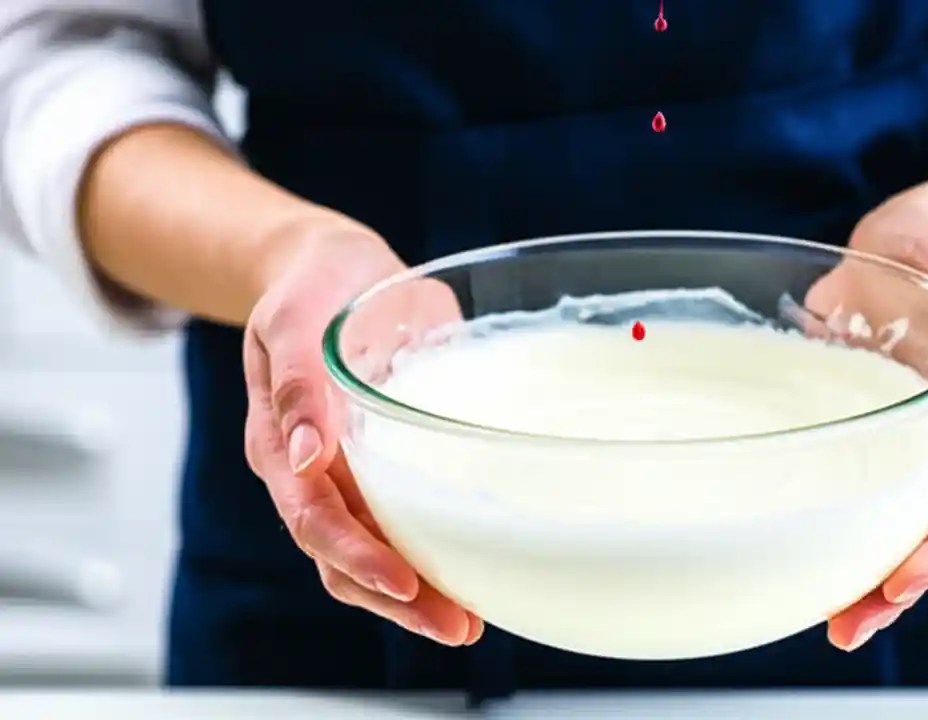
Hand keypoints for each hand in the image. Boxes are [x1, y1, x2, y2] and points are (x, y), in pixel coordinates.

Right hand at [242, 222, 481, 645]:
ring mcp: (353, 473)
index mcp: (283, 445)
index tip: (402, 581)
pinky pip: (408, 521)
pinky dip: (436, 553)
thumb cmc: (312, 288)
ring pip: (376, 553)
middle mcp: (316, 472)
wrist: (336, 270)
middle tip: (456, 625)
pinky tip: (476, 573)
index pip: (314, 520)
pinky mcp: (390, 463)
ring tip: (468, 620)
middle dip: (397, 600)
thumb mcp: (294, 319)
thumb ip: (296, 384)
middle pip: (345, 558)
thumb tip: (303, 459)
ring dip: (418, 594)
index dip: (356, 557)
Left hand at [820, 181, 927, 650]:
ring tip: (834, 621)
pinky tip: (804, 558)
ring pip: (894, 525)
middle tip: (853, 626)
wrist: (904, 235)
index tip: (906, 580)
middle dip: (900, 587)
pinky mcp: (859, 433)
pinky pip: (852, 492)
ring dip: (868, 578)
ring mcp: (901, 442)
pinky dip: (836, 531)